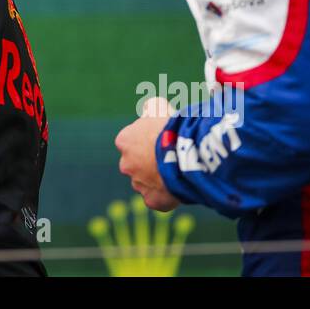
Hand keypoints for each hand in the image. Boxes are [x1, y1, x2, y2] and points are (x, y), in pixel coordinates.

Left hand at [114, 96, 181, 211]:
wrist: (184, 154)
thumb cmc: (170, 128)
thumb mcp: (159, 107)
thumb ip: (151, 107)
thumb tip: (149, 108)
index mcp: (125, 141)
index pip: (132, 141)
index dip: (148, 140)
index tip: (162, 139)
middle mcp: (126, 164)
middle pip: (137, 164)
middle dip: (150, 162)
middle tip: (170, 157)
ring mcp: (138, 184)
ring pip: (146, 182)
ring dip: (158, 178)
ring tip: (176, 172)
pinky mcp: (152, 201)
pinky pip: (158, 199)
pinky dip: (167, 195)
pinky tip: (178, 187)